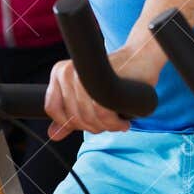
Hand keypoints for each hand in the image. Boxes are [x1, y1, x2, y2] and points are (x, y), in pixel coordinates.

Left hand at [43, 41, 162, 140]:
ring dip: (106, 127)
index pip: (53, 109)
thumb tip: (53, 135)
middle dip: (93, 127)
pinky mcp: (100, 78)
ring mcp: (82, 73)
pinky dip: (113, 123)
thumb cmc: (116, 77)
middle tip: (110, 124)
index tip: (89, 123)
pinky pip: (101, 112)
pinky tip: (122, 122)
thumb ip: (69, 116)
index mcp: (59, 73)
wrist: (140, 58)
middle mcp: (66, 71)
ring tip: (118, 123)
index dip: (70, 123)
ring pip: (87, 117)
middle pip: (73, 116)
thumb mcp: (87, 98)